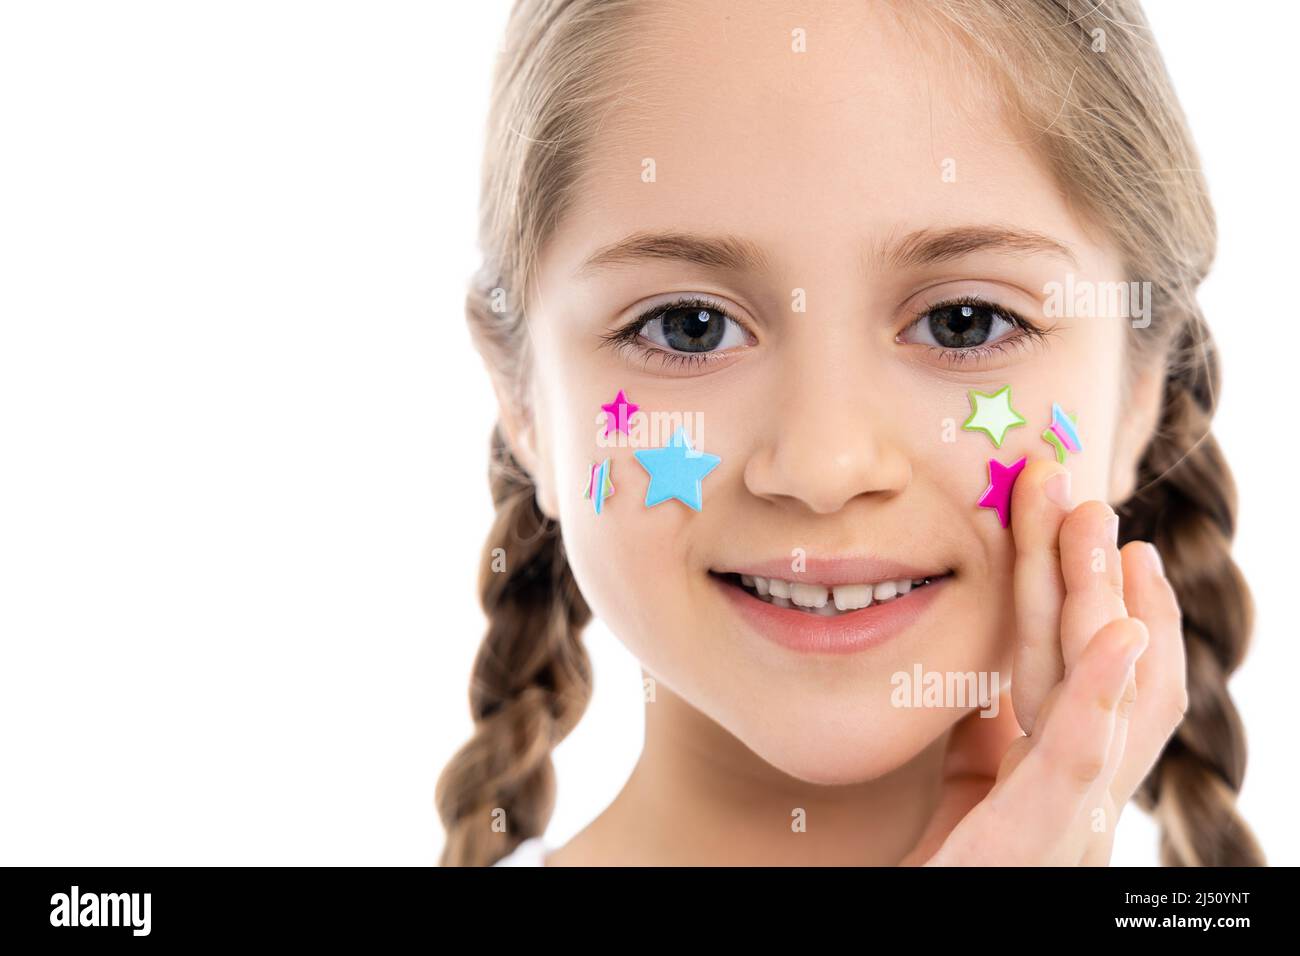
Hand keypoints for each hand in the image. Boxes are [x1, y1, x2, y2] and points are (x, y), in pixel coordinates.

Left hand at [898, 459, 1188, 864]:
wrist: (911, 936)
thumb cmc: (946, 876)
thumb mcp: (967, 793)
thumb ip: (985, 738)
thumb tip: (986, 681)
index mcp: (1054, 773)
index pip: (1076, 664)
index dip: (1080, 592)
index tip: (1074, 525)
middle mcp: (1079, 791)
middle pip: (1101, 663)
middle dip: (1093, 574)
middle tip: (1080, 492)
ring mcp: (1072, 818)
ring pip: (1106, 691)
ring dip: (1105, 602)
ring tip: (1103, 528)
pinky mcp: (1040, 840)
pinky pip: (1082, 759)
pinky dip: (1108, 692)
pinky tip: (1119, 632)